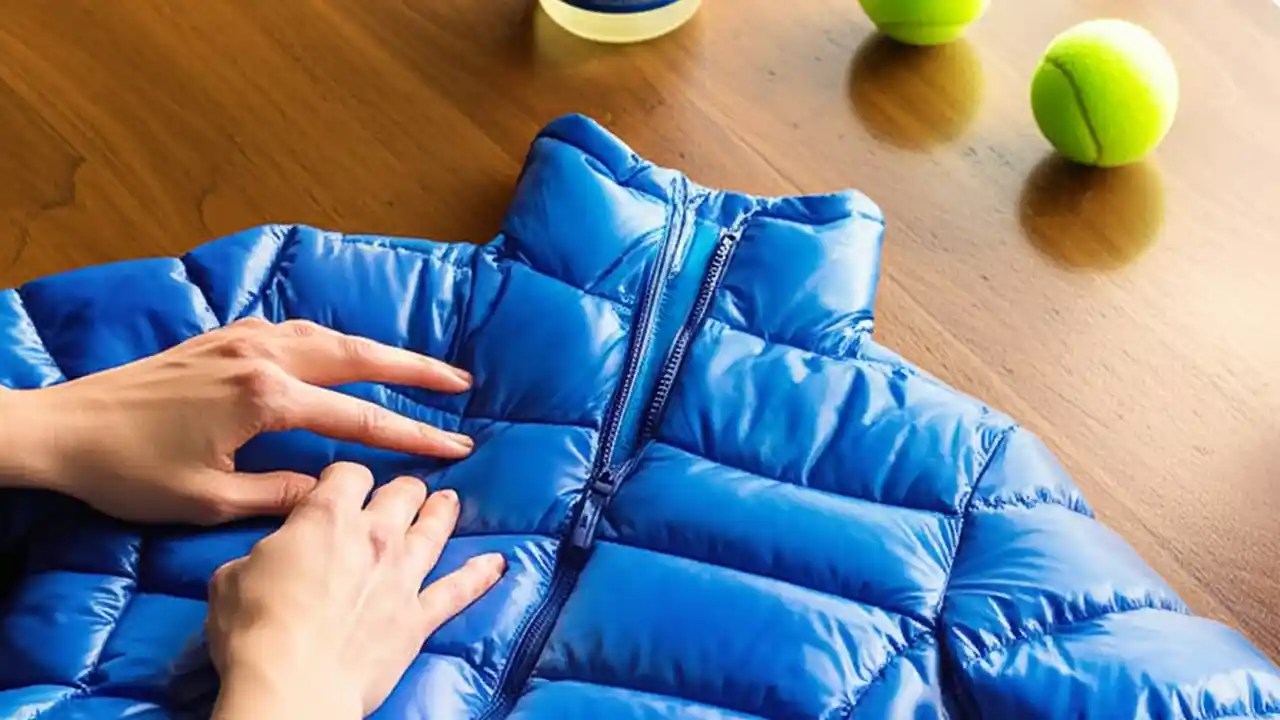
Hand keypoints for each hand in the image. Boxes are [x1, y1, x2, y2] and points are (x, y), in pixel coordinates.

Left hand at [0, 318, 474, 523]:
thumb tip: (333, 490)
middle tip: (461, 381)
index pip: (359, 419)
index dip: (413, 436)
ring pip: (328, 336)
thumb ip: (281, 493)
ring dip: (376, 350)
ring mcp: (241, 341)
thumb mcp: (210, 499)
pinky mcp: (222, 339)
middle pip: (359, 356)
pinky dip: (330, 340)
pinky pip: (293, 330)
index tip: (457, 444)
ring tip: (415, 365)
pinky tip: (339, 351)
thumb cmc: (130, 473)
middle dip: (416, 369)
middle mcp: (262, 357)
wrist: (62, 431)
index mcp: (265, 397)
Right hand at [206, 462, 504, 719]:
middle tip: (400, 490)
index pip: (349, 473)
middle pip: (401, 493)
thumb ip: (265, 554)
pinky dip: (480, 575)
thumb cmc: (255, 630)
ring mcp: (403, 576)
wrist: (293, 685)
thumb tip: (273, 557)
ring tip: (448, 501)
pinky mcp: (419, 617)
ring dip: (441, 512)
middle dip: (400, 488)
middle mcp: (374, 536)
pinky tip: (497, 563)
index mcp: (327, 516)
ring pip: (433, 530)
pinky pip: (459, 590)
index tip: (341, 485)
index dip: (345, 476)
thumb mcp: (233, 576)